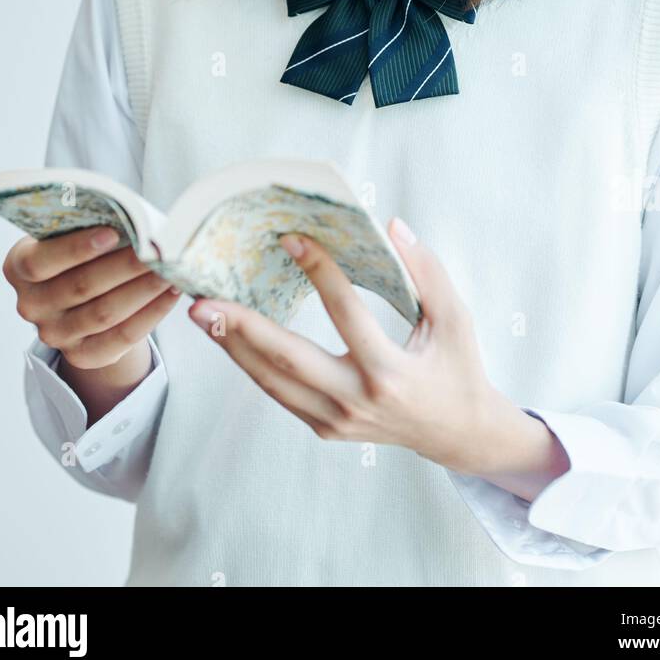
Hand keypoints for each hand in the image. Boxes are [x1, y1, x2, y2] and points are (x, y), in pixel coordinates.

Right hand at [3, 225, 180, 369]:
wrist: (80, 294)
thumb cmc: (80, 249)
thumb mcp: (69, 233)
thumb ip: (86, 226)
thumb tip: (131, 218)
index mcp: (19, 267)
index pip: (40, 262)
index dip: (76, 248)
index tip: (113, 232)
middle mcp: (31, 304)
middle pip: (81, 286)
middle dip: (125, 266)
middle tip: (159, 248)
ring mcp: (55, 334)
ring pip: (105, 312)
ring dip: (143, 289)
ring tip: (171, 268)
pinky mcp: (83, 355)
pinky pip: (122, 336)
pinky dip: (151, 313)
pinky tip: (172, 292)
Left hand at [186, 217, 537, 476]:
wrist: (455, 433)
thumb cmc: (456, 368)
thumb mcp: (455, 319)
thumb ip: (427, 272)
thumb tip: (394, 226)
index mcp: (390, 372)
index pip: (346, 314)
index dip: (320, 272)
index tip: (292, 238)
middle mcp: (357, 401)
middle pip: (288, 360)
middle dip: (242, 328)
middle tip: (204, 301)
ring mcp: (336, 421)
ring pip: (273, 382)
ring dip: (234, 347)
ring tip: (203, 315)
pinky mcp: (325, 429)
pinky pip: (281, 393)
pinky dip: (253, 364)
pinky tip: (233, 337)